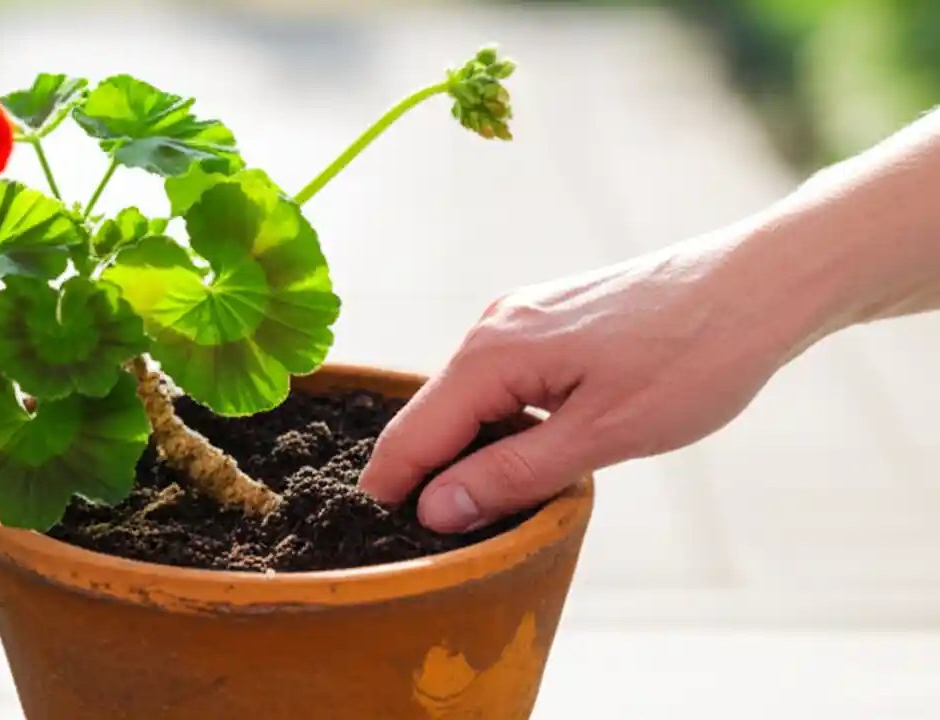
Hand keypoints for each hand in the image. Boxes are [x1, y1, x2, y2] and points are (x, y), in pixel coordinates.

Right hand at [358, 236, 807, 532]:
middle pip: (433, 415)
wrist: (760, 283)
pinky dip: (499, 422)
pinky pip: (500, 380)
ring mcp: (520, 318)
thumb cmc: (693, 358)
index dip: (391, 490)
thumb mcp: (601, 436)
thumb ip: (509, 474)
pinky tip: (528, 451)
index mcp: (494, 353)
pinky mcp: (549, 319)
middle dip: (427, 475)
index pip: (413, 433)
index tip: (380, 541)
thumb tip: (433, 510)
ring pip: (468, 398)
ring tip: (484, 505)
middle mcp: (493, 327)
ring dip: (468, 450)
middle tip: (435, 539)